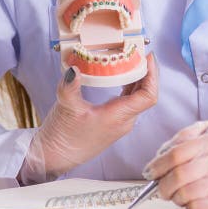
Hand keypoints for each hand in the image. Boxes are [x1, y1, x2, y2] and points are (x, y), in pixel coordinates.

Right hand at [19, 53, 157, 183]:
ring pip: (137, 97)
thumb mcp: (65, 108)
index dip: (152, 75)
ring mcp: (119, 122)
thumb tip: (74, 68)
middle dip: (146, 72)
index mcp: (118, 117)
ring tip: (132, 58)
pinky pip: (128, 100)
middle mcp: (123, 121)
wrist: (55, 157)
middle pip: (145, 94)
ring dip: (138, 78)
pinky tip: (122, 74)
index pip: (148, 96)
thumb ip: (70, 86)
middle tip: (139, 51)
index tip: (148, 57)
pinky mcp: (112, 121)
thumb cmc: (62, 137)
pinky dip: (128, 85)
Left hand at [142, 122, 207, 208]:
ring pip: (186, 193)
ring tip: (175, 192)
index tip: (150, 171)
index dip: (158, 164)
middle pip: (180, 175)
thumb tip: (159, 156)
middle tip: (159, 186)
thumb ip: (185, 137)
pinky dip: (187, 205)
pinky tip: (190, 200)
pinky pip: (197, 208)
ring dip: (174, 195)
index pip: (178, 153)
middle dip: (163, 183)